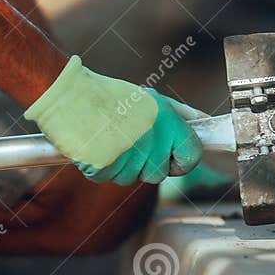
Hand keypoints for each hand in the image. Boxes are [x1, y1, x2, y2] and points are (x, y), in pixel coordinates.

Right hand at [25, 56, 202, 184]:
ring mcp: (129, 160)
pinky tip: (98, 146)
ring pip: (134, 177)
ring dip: (125, 165)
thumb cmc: (112, 96)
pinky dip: (105, 167)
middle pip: (160, 173)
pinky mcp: (106, 171)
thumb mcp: (152, 99)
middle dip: (149, 163)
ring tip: (111, 138)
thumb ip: (181, 113)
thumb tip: (204, 121)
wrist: (69, 97)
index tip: (174, 157)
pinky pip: (111, 178)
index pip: (193, 156)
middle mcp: (152, 144)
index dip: (183, 160)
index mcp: (168, 124)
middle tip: (132, 141)